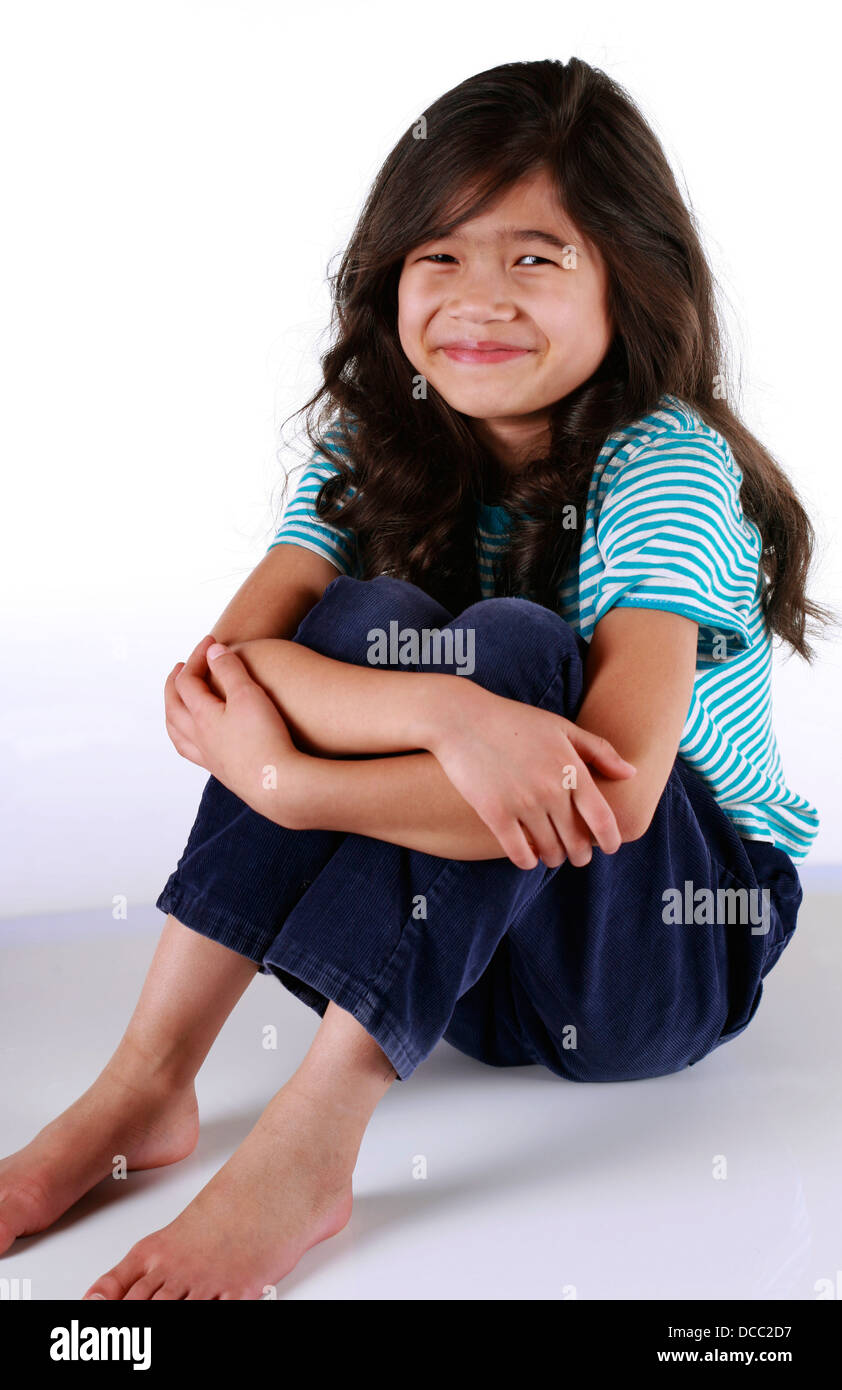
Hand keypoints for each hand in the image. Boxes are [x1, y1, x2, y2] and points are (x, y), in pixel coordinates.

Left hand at [164, 634, 304, 825]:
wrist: (277, 784)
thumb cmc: (265, 738)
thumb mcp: (248, 694)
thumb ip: (230, 669)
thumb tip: (213, 650)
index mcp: (201, 715)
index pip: (187, 680)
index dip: (197, 657)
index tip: (212, 641)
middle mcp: (198, 737)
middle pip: (173, 707)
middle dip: (173, 684)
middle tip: (179, 668)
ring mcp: (208, 756)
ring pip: (177, 732)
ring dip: (173, 712)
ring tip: (176, 703)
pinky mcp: (222, 772)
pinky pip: (191, 752)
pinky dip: (186, 738)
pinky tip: (199, 739)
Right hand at [428, 683, 636, 870]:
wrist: (462, 719)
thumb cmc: (515, 721)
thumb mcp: (561, 727)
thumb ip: (599, 751)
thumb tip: (631, 773)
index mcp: (571, 770)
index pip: (602, 819)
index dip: (610, 839)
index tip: (610, 847)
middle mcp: (550, 790)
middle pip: (577, 841)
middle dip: (580, 854)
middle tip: (578, 855)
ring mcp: (522, 803)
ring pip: (549, 850)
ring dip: (554, 858)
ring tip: (553, 856)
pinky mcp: (495, 813)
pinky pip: (519, 852)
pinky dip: (528, 860)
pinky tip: (529, 857)